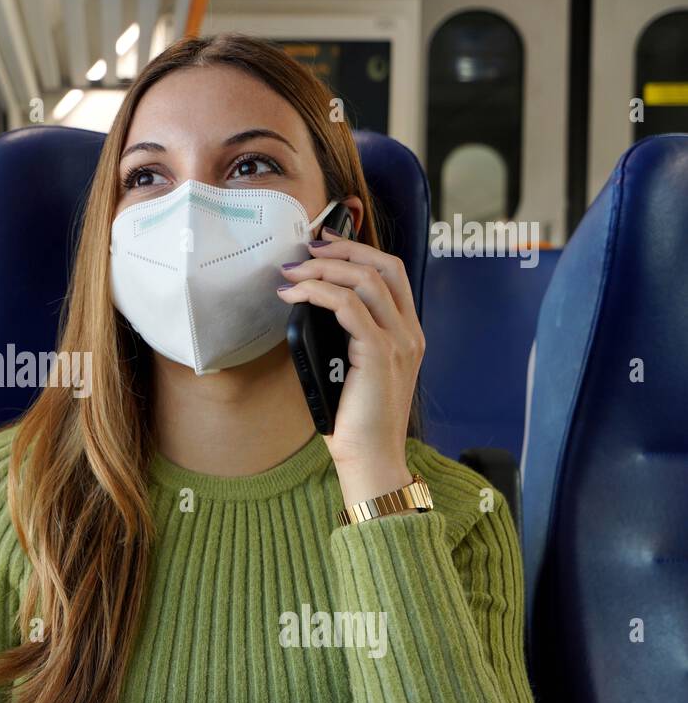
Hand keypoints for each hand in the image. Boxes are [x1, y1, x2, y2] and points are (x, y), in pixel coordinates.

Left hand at [276, 228, 424, 505]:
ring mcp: (399, 341)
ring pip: (365, 281)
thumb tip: (311, 306)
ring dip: (324, 269)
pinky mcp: (379, 353)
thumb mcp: (353, 369)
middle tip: (307, 249)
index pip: (392, 274)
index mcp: (408, 334)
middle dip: (344, 250)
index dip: (359, 252)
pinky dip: (318, 293)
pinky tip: (295, 295)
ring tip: (292, 273)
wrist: (371, 458)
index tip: (325, 244)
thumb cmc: (355, 420)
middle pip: (385, 266)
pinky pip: (347, 306)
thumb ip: (347, 338)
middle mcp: (410, 333)